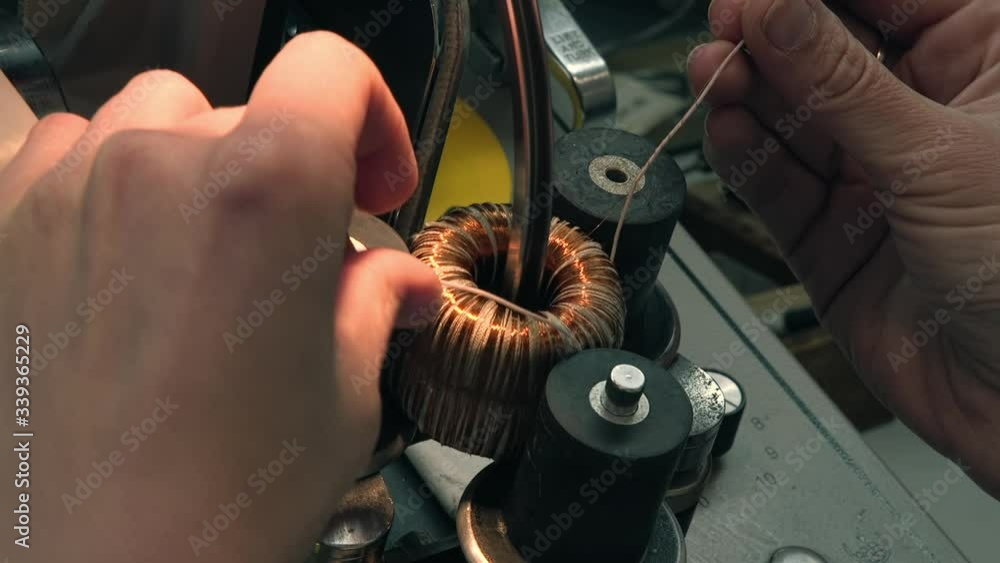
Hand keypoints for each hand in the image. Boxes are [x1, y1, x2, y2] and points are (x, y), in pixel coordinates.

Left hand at [0, 32, 438, 561]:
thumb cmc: (216, 502)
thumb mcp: (343, 395)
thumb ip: (377, 302)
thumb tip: (398, 276)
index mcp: (267, 191)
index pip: (332, 68)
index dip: (373, 117)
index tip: (375, 180)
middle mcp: (159, 165)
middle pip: (255, 110)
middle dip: (298, 176)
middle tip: (306, 261)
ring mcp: (68, 187)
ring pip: (161, 120)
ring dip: (205, 167)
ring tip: (215, 254)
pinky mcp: (3, 223)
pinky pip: (74, 149)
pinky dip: (117, 179)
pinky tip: (136, 255)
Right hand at [689, 0, 999, 495]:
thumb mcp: (939, 158)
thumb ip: (841, 83)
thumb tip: (776, 9)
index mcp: (989, 68)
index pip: (888, 0)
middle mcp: (928, 119)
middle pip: (829, 56)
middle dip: (772, 41)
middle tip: (725, 31)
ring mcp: (875, 179)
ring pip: (794, 120)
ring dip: (748, 95)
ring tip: (713, 74)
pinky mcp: (833, 237)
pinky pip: (778, 186)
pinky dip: (746, 160)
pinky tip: (726, 130)